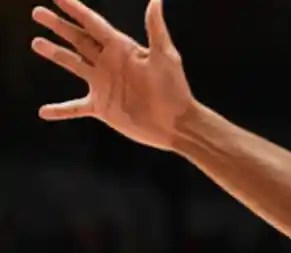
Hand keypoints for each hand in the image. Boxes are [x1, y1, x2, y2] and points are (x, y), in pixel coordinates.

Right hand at [31, 0, 194, 149]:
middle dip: (58, 26)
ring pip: (73, 65)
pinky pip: (75, 107)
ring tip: (36, 43)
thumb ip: (155, 28)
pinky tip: (44, 112)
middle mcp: (109, 63)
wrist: (177, 124)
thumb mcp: (165, 56)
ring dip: (55, 54)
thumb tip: (156, 0)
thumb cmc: (175, 89)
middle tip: (37, 13)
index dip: (75, 9)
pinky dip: (60, 110)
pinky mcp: (102, 107)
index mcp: (122, 49)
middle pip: (78, 39)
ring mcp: (103, 85)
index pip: (93, 24)